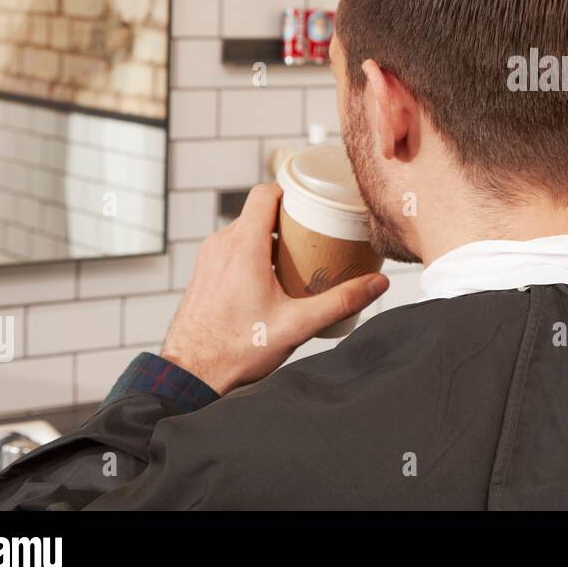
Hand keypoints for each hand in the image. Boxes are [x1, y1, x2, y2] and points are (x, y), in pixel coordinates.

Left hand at [160, 183, 388, 395]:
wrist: (190, 374)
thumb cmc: (236, 349)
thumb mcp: (296, 325)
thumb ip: (340, 302)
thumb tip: (377, 284)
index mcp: (243, 245)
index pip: (266, 193)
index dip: (293, 192)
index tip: (316, 206)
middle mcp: (222, 244)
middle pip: (261, 211)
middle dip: (291, 219)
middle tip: (318, 238)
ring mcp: (210, 257)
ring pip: (246, 229)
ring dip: (273, 237)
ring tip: (300, 260)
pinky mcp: (205, 272)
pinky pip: (233, 246)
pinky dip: (255, 252)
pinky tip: (273, 279)